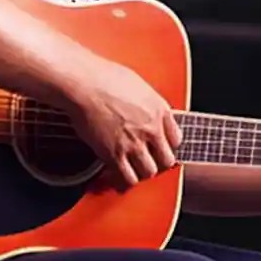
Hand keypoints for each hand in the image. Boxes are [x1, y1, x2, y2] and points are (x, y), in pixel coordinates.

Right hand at [62, 61, 181, 189]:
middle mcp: (151, 129)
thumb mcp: (138, 85)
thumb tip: (145, 109)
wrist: (84, 84)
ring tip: (131, 170)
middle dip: (157, 163)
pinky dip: (123, 182)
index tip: (159, 149)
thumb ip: (147, 102)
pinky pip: (126, 179)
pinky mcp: (113, 155)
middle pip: (166, 160)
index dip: (167, 147)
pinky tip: (117, 178)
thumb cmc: (105, 77)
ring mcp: (134, 144)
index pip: (176, 140)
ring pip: (148, 172)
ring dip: (140, 173)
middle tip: (146, 162)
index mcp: (159, 110)